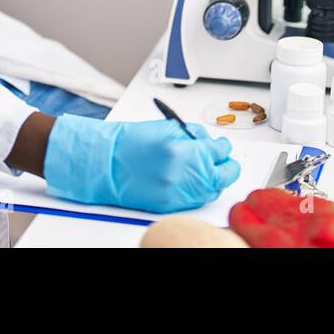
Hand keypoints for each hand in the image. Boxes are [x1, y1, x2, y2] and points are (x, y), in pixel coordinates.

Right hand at [43, 116, 240, 213]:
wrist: (106, 163)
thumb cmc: (131, 142)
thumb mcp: (167, 127)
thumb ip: (193, 134)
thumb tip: (211, 143)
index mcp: (183, 151)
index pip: (219, 151)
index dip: (222, 146)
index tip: (221, 146)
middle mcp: (184, 175)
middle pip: (224, 174)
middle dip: (227, 165)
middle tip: (223, 159)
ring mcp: (178, 193)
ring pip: (213, 190)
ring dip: (215, 179)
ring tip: (208, 170)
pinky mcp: (170, 206)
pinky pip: (197, 201)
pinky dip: (200, 191)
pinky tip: (195, 182)